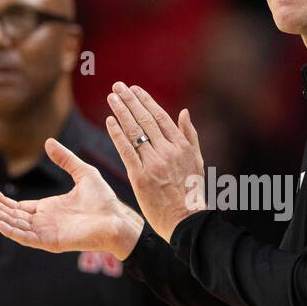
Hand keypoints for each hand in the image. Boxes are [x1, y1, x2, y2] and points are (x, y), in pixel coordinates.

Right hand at [0, 138, 143, 258]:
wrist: (117, 219)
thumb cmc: (103, 200)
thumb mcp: (83, 173)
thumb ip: (65, 159)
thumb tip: (48, 141)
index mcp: (48, 208)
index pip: (18, 206)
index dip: (2, 200)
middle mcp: (44, 221)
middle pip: (12, 215)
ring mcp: (46, 232)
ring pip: (15, 225)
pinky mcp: (51, 242)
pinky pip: (26, 238)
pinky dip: (11, 231)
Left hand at [104, 82, 205, 242]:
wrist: (186, 219)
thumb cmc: (192, 191)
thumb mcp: (197, 160)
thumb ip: (190, 135)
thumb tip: (184, 112)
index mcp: (181, 146)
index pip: (160, 117)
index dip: (146, 101)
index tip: (134, 89)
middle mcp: (167, 151)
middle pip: (145, 120)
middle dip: (130, 100)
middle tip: (118, 86)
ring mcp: (153, 163)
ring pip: (134, 132)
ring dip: (121, 112)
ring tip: (111, 97)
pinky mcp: (140, 177)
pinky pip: (126, 151)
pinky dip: (117, 134)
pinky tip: (110, 121)